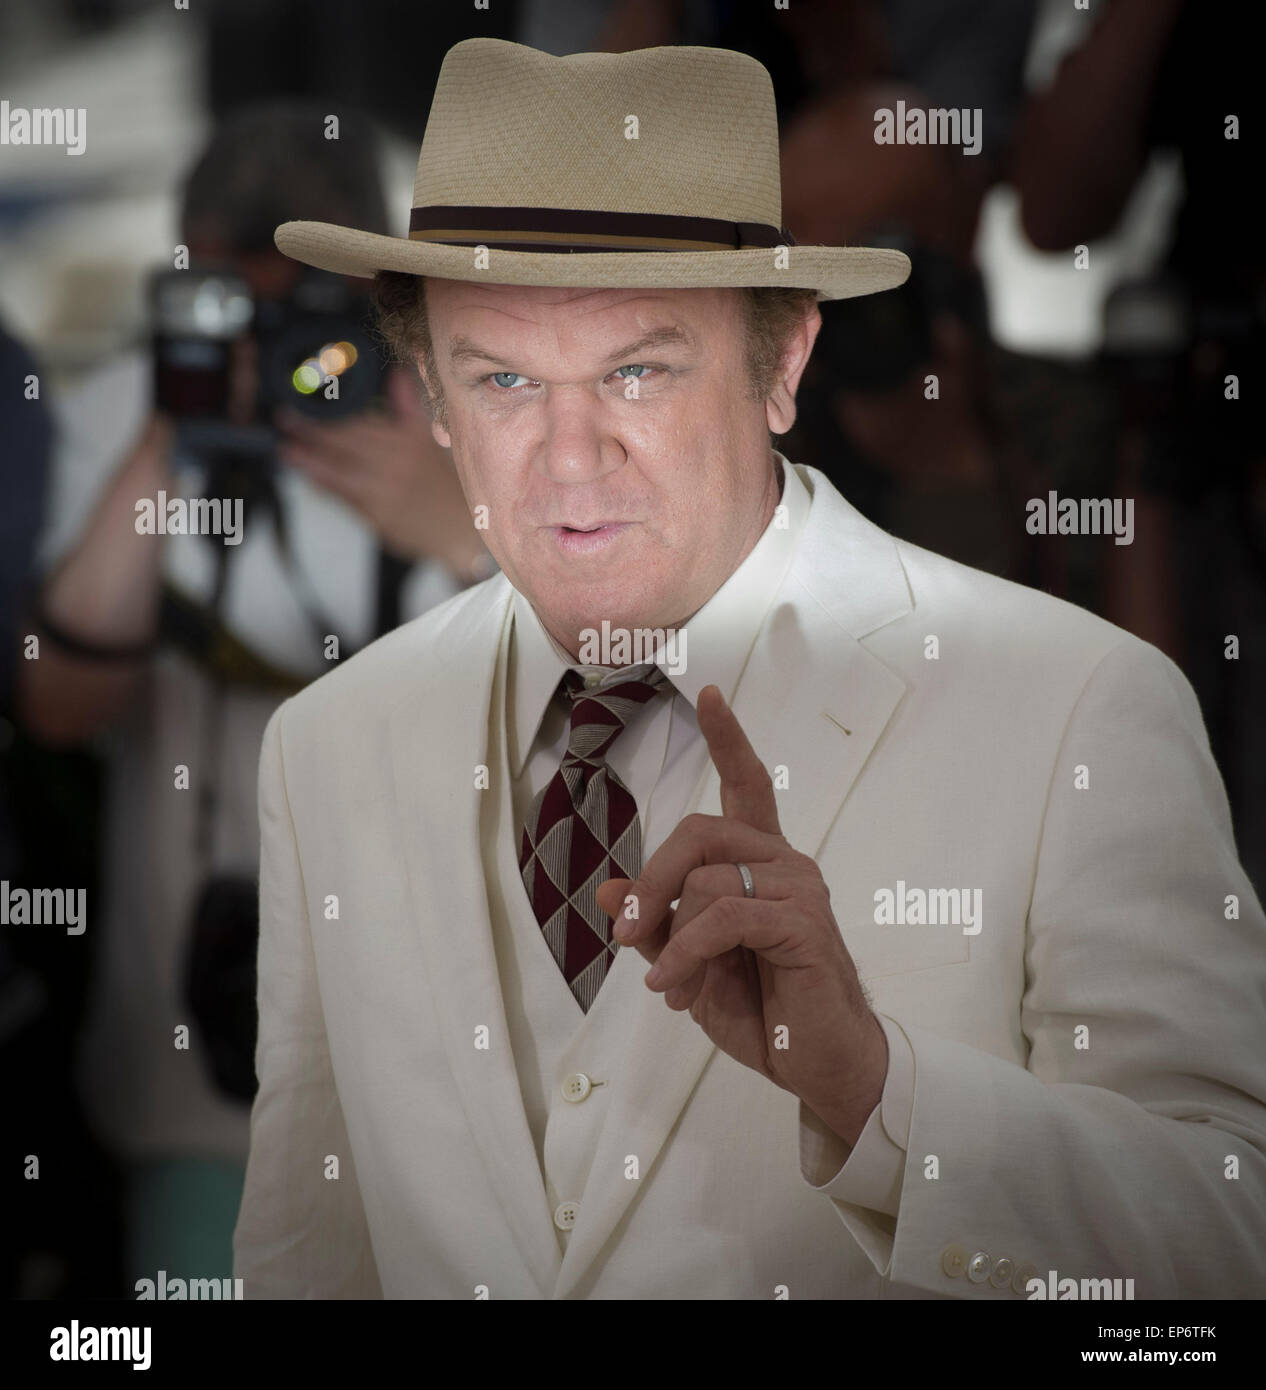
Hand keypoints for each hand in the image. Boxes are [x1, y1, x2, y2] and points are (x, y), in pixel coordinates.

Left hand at [276, 367, 488, 573]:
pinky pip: (344, 496)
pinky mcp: (380, 515)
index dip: (330, 412)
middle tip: (285, 419)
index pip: (362, 420)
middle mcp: (397, 461)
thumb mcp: (429, 440)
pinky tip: (307, 475)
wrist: (461, 529)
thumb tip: (397, 372)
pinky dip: (323, 484)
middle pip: (346, 441)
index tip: (305, 402)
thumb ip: (407, 405)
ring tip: (286, 448)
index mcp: (408, 439)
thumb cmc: (442, 485)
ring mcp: (387, 489)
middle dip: (311, 430)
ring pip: (340, 468)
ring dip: (309, 457)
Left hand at [594, 684, 887, 1146]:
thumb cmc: (763, 1011)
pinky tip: (675, 988)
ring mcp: (800, 887)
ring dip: (670, 937)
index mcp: (761, 864)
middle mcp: (785, 862)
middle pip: (699, 832)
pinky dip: (685, 952)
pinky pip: (723, 916)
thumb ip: (657, 925)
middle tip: (629, 932)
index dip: (728, 739)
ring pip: (706, 878)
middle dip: (652, 879)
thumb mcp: (690, 966)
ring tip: (668, 985)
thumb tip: (606, 889)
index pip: (748, 785)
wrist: (819, 1063)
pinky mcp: (803, 921)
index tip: (712, 692)